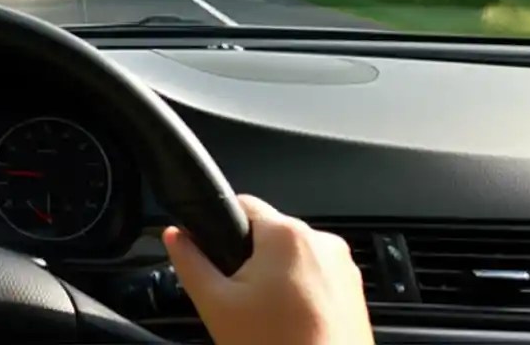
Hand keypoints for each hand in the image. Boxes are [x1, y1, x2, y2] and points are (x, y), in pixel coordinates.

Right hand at [163, 194, 372, 344]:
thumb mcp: (217, 305)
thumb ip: (190, 263)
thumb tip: (175, 237)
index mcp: (288, 236)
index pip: (242, 204)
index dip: (220, 229)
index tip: (215, 259)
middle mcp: (323, 242)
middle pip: (268, 234)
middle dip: (249, 261)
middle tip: (240, 302)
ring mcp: (345, 267)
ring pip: (291, 258)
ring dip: (275, 278)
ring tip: (268, 319)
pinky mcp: (355, 290)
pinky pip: (315, 276)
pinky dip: (299, 293)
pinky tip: (290, 325)